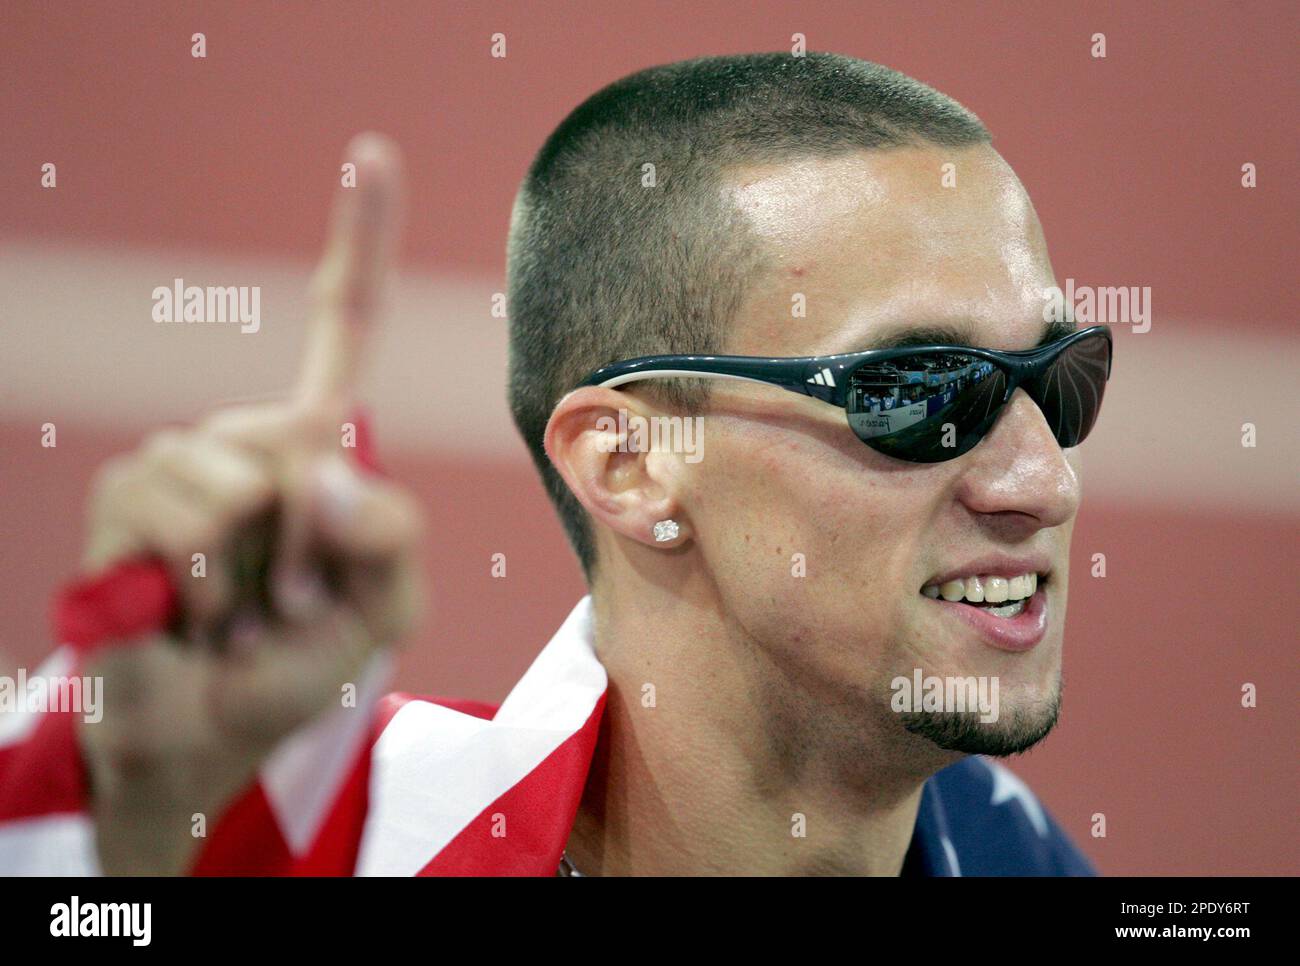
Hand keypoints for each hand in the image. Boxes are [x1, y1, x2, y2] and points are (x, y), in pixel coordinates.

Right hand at [77, 133, 423, 874]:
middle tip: (290, 603)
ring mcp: (184, 463)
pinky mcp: (128, 501)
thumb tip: (317, 464)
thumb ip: (388, 533)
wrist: (208, 732)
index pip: (344, 330)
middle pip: (311, 435)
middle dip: (318, 543)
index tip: (369, 154)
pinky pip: (179, 510)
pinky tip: (191, 611)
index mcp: (318, 448)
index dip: (360, 244)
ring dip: (255, 567)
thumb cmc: (300, 661)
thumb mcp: (386, 603)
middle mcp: (249, 437)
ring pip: (240, 473)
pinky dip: (200, 579)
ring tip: (238, 610)